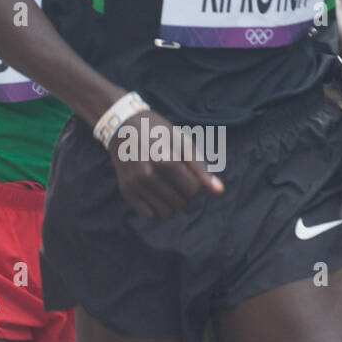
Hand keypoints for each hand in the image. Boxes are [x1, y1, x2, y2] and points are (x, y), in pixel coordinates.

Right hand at [109, 108, 223, 220]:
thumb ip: (201, 167)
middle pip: (181, 203)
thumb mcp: (182, 142)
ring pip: (166, 213)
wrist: (123, 127)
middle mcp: (148, 175)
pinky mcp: (126, 191)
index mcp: (165, 160)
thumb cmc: (159, 132)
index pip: (193, 190)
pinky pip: (149, 215)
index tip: (189, 174)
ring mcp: (135, 184)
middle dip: (185, 196)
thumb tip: (219, 191)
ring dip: (172, 205)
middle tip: (178, 182)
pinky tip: (157, 196)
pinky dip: (157, 210)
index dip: (196, 184)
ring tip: (169, 190)